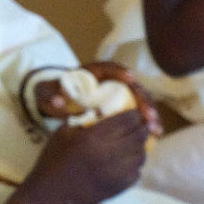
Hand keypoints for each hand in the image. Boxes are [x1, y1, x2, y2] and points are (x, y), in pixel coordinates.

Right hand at [19, 109, 149, 203]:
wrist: (51, 195)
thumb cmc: (54, 160)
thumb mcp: (64, 132)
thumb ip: (85, 119)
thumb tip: (105, 108)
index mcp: (93, 138)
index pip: (128, 120)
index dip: (134, 114)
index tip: (132, 113)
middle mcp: (108, 154)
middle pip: (140, 136)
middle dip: (141, 128)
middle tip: (136, 127)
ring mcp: (117, 173)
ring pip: (142, 155)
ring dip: (139, 147)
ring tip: (130, 145)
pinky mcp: (120, 187)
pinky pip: (137, 172)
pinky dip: (134, 165)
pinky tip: (124, 162)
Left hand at [32, 62, 162, 136]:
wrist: (57, 101)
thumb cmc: (54, 95)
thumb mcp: (46, 94)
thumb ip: (50, 96)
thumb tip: (58, 102)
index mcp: (94, 72)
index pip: (111, 68)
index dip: (121, 72)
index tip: (130, 79)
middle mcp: (112, 81)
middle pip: (133, 87)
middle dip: (143, 101)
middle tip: (149, 117)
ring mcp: (121, 94)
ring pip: (142, 101)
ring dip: (151, 115)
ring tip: (156, 130)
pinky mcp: (124, 107)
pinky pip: (140, 113)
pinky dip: (148, 123)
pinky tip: (155, 136)